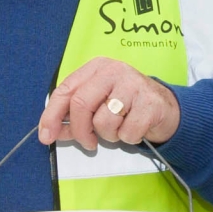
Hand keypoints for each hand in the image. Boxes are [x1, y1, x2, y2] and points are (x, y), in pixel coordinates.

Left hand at [39, 57, 180, 149]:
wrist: (166, 108)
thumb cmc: (127, 106)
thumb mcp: (98, 106)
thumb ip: (74, 117)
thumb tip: (51, 132)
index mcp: (96, 68)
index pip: (66, 90)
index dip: (52, 114)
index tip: (46, 136)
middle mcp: (113, 70)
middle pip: (81, 104)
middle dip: (80, 130)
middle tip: (87, 143)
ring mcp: (133, 84)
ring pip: (103, 121)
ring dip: (109, 135)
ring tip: (120, 129)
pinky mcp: (150, 103)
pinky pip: (126, 132)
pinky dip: (128, 138)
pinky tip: (136, 129)